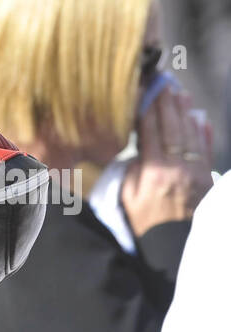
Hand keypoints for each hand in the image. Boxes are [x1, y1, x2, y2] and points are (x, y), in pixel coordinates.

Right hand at [122, 86, 212, 236]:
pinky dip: (204, 131)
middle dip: (168, 103)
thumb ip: (132, 170)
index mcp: (154, 172)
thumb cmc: (142, 224)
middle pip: (173, 127)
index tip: (145, 90)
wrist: (169, 248)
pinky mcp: (206, 178)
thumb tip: (139, 148)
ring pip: (192, 134)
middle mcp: (178, 168)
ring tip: (180, 93)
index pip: (151, 132)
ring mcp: (195, 171)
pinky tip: (199, 118)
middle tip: (164, 83)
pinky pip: (206, 149)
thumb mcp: (125, 198)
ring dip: (186, 111)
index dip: (148, 109)